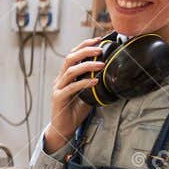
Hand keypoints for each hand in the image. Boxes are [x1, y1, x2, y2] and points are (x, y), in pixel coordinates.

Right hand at [43, 38, 105, 152]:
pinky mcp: (58, 98)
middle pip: (70, 58)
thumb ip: (93, 82)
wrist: (63, 128)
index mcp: (65, 76)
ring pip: (71, 71)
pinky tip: (94, 82)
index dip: (84, 45)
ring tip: (101, 65)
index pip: (73, 55)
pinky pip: (71, 87)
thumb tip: (111, 72)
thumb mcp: (87, 93)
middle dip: (85, 51)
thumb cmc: (75, 111)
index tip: (98, 39)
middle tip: (100, 49)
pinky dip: (84, 83)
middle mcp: (60, 79)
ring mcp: (58, 88)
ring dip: (87, 66)